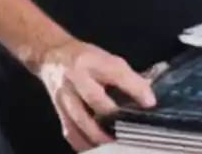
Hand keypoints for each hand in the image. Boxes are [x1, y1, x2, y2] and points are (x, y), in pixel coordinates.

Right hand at [36, 38, 156, 150]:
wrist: (51, 56)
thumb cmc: (84, 57)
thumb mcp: (105, 57)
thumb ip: (125, 75)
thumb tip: (148, 95)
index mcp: (92, 59)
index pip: (116, 72)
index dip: (135, 88)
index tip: (150, 102)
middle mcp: (76, 76)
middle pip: (94, 98)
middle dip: (114, 116)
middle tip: (132, 129)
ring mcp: (64, 95)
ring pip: (81, 120)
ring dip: (100, 136)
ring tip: (117, 144)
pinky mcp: (58, 110)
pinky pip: (71, 131)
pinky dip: (85, 143)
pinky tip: (98, 147)